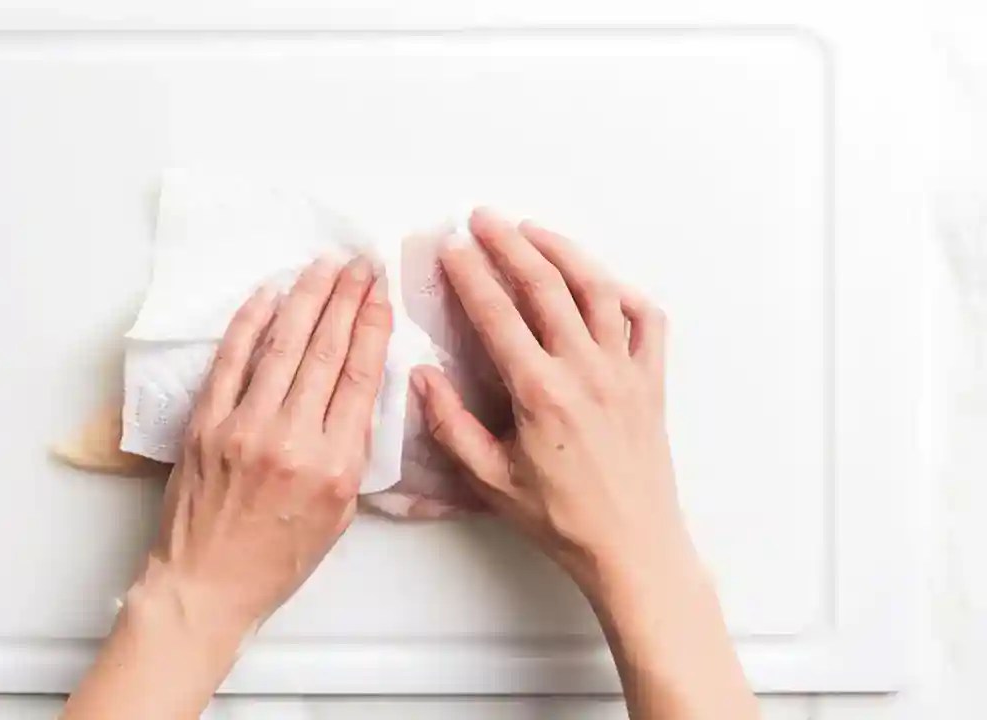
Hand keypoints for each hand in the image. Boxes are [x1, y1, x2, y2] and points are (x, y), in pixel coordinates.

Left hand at [140, 255, 391, 628]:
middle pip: (326, 350)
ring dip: (307, 297)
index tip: (380, 293)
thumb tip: (356, 390)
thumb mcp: (339, 515)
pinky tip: (269, 294)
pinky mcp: (205, 423)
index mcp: (334, 466)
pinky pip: (232, 360)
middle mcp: (292, 439)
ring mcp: (244, 427)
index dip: (373, 326)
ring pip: (283, 345)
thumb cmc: (275, 559)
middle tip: (359, 263)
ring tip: (324, 265)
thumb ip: (351, 452)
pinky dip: (251, 322)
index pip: (360, 377)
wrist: (206, 584)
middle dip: (347, 298)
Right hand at [411, 209, 681, 593]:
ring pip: (597, 290)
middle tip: (484, 219)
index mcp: (541, 393)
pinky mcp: (651, 381)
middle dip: (510, 244)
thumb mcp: (490, 481)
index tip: (451, 247)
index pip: (498, 315)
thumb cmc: (560, 520)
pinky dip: (624, 291)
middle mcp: (586, 371)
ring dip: (564, 252)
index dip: (470, 275)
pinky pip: (646, 320)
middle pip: (545, 286)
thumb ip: (451, 426)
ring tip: (533, 230)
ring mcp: (624, 371)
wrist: (632, 547)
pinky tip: (601, 280)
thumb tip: (423, 377)